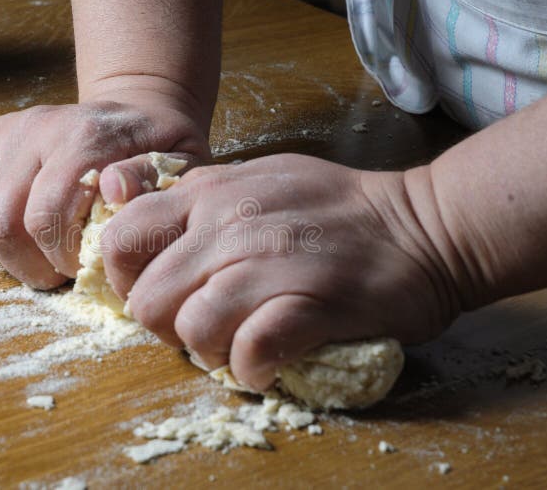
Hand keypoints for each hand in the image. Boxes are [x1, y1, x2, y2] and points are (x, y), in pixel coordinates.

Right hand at [0, 92, 209, 289]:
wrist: (137, 110)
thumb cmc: (159, 150)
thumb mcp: (180, 165)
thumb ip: (150, 181)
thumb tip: (113, 190)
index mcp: (83, 139)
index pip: (44, 217)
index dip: (57, 259)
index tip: (81, 270)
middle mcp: (35, 129)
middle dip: (24, 264)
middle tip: (55, 272)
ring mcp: (4, 130)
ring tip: (26, 254)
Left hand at [101, 154, 462, 389]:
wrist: (425, 227)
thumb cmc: (338, 207)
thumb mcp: (257, 177)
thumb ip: (200, 194)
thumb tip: (138, 205)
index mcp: (211, 192)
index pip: (121, 237)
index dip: (125, 278)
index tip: (157, 292)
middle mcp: (230, 224)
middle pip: (147, 300)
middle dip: (165, 327)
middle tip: (199, 329)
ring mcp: (270, 263)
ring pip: (192, 329)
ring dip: (207, 353)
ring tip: (234, 347)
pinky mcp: (310, 304)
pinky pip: (249, 352)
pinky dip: (250, 370)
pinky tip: (265, 364)